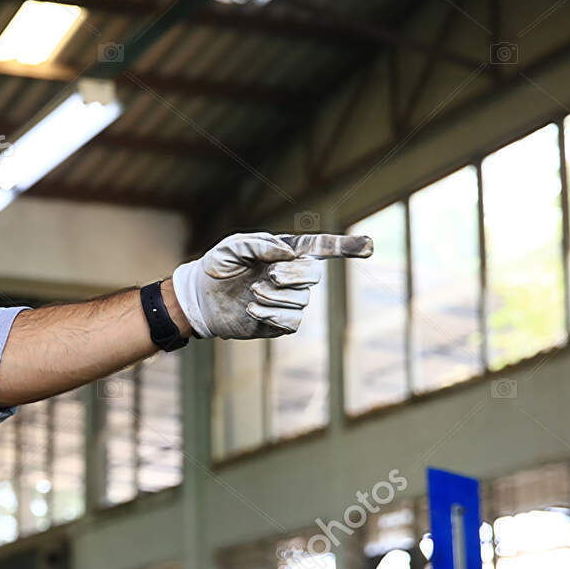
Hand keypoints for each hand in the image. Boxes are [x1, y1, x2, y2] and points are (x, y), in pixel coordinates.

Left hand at [170, 232, 371, 339]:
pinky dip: (271, 315)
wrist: (199, 297)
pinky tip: (251, 309)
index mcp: (286, 253)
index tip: (369, 246)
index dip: (346, 248)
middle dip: (293, 275)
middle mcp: (292, 276)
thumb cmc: (217, 267)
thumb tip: (289, 252)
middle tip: (269, 274)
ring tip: (252, 292)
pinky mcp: (279, 323)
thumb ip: (260, 245)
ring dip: (275, 296)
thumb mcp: (232, 248)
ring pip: (301, 300)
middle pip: (314, 275)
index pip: (322, 249)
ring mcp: (288, 300)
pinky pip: (291, 322)